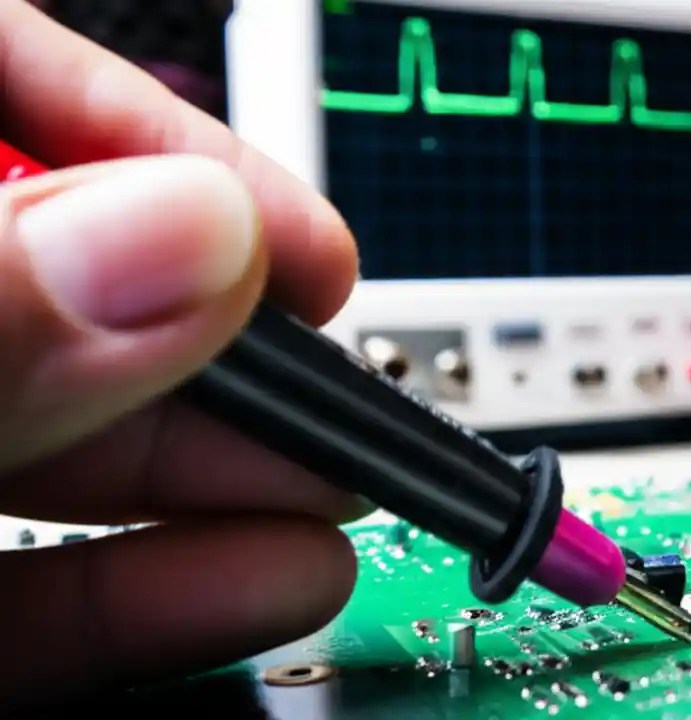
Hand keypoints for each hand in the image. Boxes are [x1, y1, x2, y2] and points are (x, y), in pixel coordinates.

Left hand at [0, 2, 367, 699]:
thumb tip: (183, 240)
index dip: (143, 132)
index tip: (274, 225)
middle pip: (64, 283)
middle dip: (223, 334)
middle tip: (343, 387)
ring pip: (61, 444)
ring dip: (226, 476)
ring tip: (347, 497)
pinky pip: (20, 598)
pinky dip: (151, 597)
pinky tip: (272, 578)